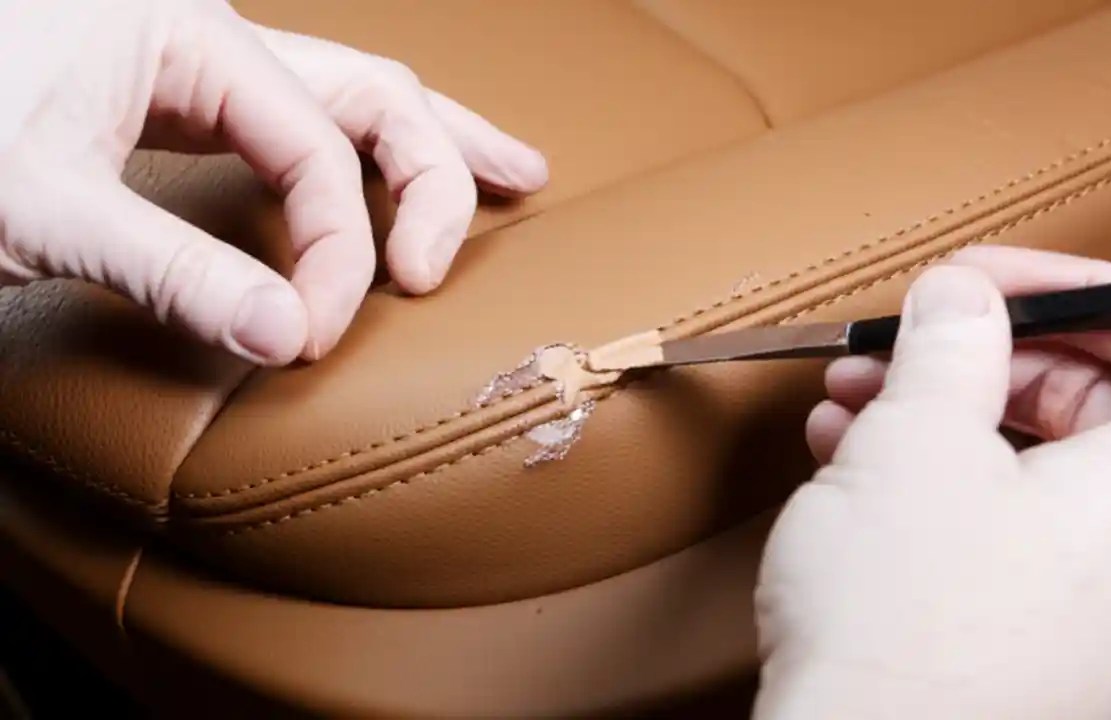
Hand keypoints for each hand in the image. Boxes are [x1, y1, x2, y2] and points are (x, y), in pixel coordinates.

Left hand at [0, 0, 546, 364]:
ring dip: (431, 139)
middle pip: (369, 86)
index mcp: (183, 31)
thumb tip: (284, 338)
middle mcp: (207, 36)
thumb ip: (167, 268)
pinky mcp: (178, 102)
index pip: (314, 145)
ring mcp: (197, 65)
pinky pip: (299, 122)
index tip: (318, 329)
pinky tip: (383, 182)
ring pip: (349, 91)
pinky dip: (360, 156)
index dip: (340, 243)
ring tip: (509, 171)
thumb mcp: (39, 207)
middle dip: (441, 155)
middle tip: (508, 207)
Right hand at [754, 246, 1110, 718]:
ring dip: (952, 427)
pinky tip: (865, 486)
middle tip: (903, 348)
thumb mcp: (917, 439)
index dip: (1074, 286)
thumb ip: (952, 339)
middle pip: (1107, 405)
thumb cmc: (906, 636)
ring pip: (1054, 480)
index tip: (988, 282)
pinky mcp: (1075, 666)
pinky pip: (1033, 550)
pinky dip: (958, 501)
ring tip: (857, 415)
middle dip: (985, 361)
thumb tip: (961, 297)